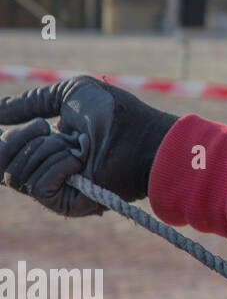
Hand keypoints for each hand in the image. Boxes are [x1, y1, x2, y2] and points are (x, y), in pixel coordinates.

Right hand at [0, 76, 178, 215]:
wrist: (140, 135)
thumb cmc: (114, 113)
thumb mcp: (68, 95)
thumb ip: (30, 102)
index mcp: (43, 147)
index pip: (3, 154)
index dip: (1, 143)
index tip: (3, 127)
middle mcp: (45, 169)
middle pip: (1, 164)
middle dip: (18, 139)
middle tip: (45, 127)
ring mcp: (55, 188)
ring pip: (16, 174)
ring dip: (44, 150)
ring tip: (74, 143)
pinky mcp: (65, 203)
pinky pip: (37, 186)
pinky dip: (56, 166)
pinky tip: (78, 161)